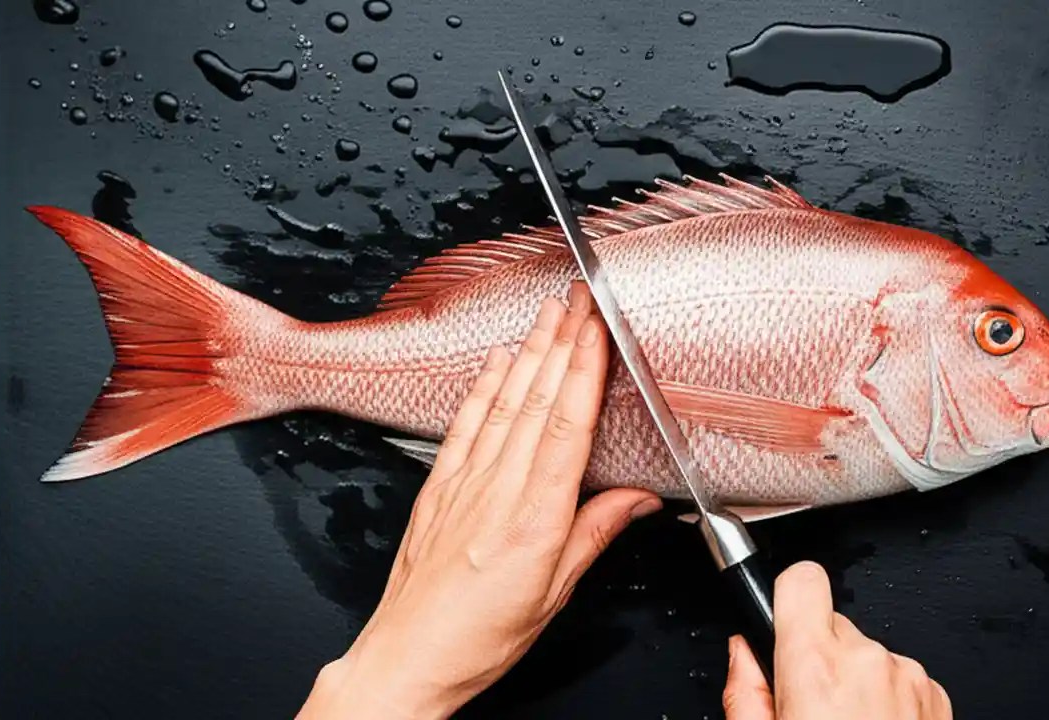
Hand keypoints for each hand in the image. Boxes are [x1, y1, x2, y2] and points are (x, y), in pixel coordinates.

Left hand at [298, 283, 661, 719]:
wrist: (408, 658)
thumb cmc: (479, 637)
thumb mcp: (555, 594)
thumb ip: (596, 534)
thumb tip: (639, 499)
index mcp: (535, 517)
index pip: (568, 424)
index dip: (585, 370)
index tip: (599, 328)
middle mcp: (498, 490)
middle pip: (538, 400)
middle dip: (562, 341)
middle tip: (578, 296)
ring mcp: (464, 484)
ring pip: (504, 403)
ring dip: (529, 352)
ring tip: (547, 313)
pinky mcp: (438, 488)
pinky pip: (464, 425)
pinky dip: (482, 387)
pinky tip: (496, 362)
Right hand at [722, 562, 951, 719]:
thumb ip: (745, 691)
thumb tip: (743, 654)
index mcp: (815, 667)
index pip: (802, 580)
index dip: (787, 597)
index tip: (781, 619)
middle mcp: (867, 662)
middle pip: (832, 624)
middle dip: (818, 654)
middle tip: (808, 707)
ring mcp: (908, 678)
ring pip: (867, 654)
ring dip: (855, 681)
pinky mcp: (936, 697)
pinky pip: (899, 678)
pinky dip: (885, 700)